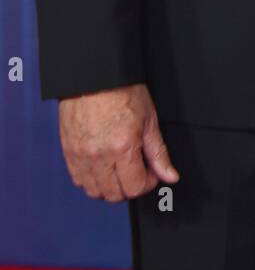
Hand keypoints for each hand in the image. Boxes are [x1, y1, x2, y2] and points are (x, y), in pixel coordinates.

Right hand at [59, 83, 179, 202]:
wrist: (95, 75)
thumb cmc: (122, 90)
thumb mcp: (149, 120)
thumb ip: (159, 153)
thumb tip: (170, 176)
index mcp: (122, 147)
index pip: (135, 187)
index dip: (148, 183)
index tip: (151, 173)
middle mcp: (99, 155)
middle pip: (114, 194)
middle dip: (130, 187)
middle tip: (137, 170)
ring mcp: (80, 155)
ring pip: (95, 191)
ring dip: (110, 187)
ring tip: (120, 168)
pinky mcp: (68, 152)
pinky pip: (79, 180)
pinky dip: (91, 179)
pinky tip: (103, 165)